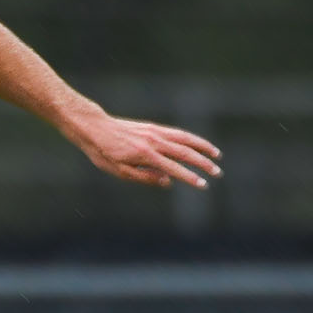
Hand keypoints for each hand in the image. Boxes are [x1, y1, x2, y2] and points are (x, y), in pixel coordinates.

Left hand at [70, 114, 221, 189]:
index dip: (190, 178)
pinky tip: (197, 145)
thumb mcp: (120, 171)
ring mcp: (154, 132)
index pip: (174, 169)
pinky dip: (191, 138)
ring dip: (203, 147)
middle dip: (203, 164)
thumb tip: (168, 182)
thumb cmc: (104, 153)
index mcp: (146, 155)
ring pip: (185, 139)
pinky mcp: (153, 127)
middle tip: (217, 173)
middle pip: (185, 153)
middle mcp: (153, 141)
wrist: (94, 128)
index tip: (203, 185)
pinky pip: (176, 133)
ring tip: (217, 155)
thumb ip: (145, 177)